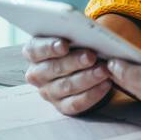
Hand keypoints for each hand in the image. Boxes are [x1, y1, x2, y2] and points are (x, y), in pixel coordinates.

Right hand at [23, 13, 140, 115]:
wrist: (84, 65)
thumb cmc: (76, 44)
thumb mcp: (72, 36)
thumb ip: (73, 33)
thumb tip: (86, 33)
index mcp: (34, 52)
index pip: (35, 50)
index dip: (49, 47)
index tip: (65, 45)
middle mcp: (37, 74)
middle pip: (53, 68)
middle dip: (74, 62)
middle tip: (91, 56)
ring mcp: (49, 92)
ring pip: (66, 86)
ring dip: (87, 78)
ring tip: (104, 70)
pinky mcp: (63, 106)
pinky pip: (76, 103)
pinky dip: (93, 93)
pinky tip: (106, 84)